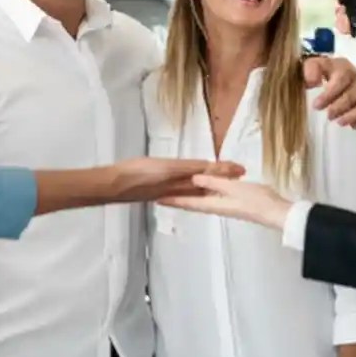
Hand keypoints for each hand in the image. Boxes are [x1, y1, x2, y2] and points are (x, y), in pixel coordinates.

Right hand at [111, 158, 245, 201]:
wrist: (114, 184)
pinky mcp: (158, 188)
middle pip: (206, 181)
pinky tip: (192, 183)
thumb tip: (212, 169)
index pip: (210, 175)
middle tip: (238, 171)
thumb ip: (188, 169)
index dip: (225, 171)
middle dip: (222, 177)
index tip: (241, 168)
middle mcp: (179, 187)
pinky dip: (193, 184)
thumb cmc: (139, 175)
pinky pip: (183, 187)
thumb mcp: (167, 168)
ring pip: (196, 185)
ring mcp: (168, 188)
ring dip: (210, 180)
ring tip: (222, 176)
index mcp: (183, 183)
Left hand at [158, 174, 291, 229]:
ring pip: (203, 199)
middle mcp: (216, 207)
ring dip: (190, 196)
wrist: (276, 213)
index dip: (173, 200)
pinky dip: (205, 192)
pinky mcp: (234, 203)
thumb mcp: (233, 188)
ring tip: (178, 190)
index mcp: (214, 204)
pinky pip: (213, 197)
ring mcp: (225, 205)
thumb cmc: (255, 200)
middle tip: (163, 195)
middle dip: (178, 199)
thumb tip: (194, 179)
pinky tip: (206, 188)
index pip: (189, 202)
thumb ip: (214, 182)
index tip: (158, 199)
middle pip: (193, 202)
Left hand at [306, 56, 355, 127]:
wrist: (324, 71)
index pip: (340, 80)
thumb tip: (313, 82)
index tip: (316, 105)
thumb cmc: (316, 70)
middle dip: (340, 107)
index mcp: (342, 66)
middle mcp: (354, 77)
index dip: (330, 94)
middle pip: (351, 94)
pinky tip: (353, 126)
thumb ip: (309, 70)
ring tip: (339, 122)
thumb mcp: (310, 65)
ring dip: (351, 115)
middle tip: (328, 115)